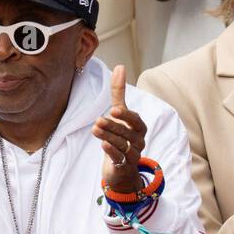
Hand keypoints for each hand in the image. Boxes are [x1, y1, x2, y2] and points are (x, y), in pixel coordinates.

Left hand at [92, 66, 147, 195]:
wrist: (122, 167)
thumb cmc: (121, 135)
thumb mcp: (119, 113)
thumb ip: (119, 92)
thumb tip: (120, 66)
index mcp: (139, 127)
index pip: (135, 120)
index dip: (126, 115)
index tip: (114, 109)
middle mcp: (138, 140)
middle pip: (126, 132)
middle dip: (113, 126)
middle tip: (98, 120)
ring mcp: (132, 154)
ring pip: (122, 145)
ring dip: (109, 137)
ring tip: (95, 129)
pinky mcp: (124, 166)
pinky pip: (119, 158)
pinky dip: (112, 151)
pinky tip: (103, 145)